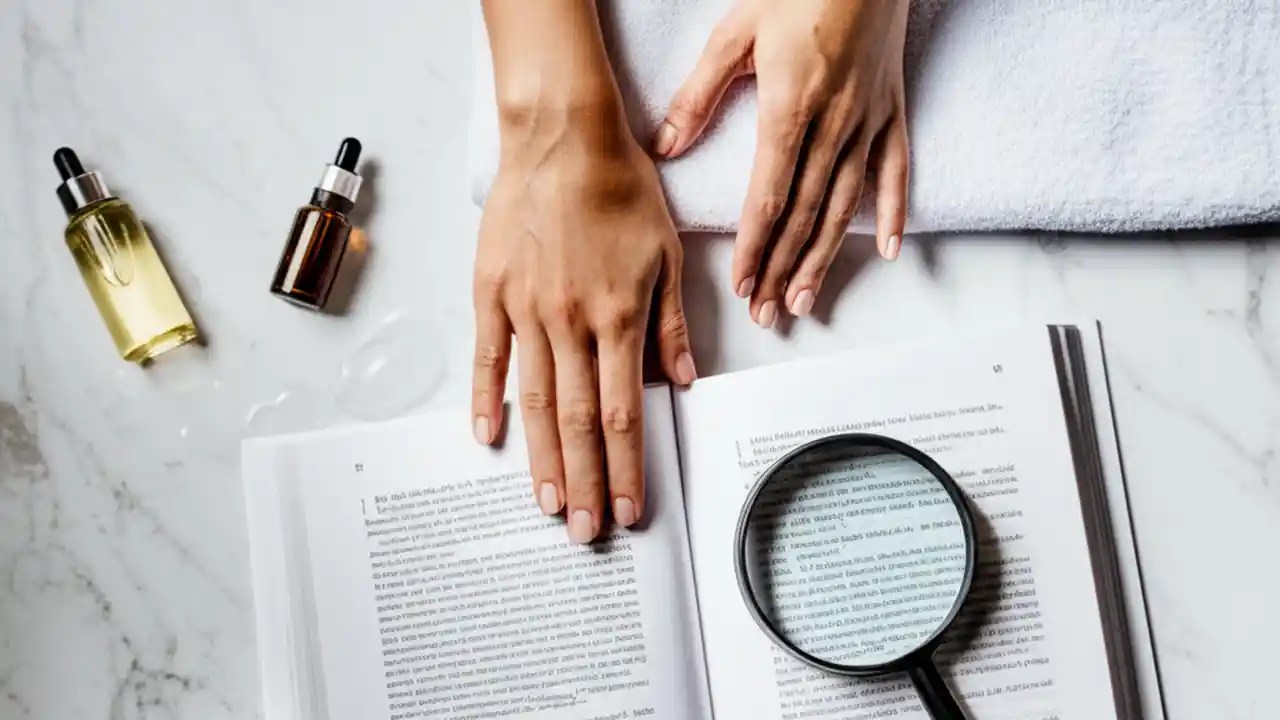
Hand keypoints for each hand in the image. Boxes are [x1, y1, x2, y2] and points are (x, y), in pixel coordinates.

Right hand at [472, 103, 694, 543]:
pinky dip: (488, 400)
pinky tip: (489, 439)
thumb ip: (672, 323)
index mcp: (619, 318)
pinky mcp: (492, 292)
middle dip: (587, 484)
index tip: (632, 510)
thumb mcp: (666, 255)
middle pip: (577, 423)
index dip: (629, 469)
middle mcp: (571, 323)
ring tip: (550, 504)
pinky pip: (488, 357)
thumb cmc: (621, 190)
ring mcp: (526, 310)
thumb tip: (682, 381)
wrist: (561, 137)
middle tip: (587, 533)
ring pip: (534, 401)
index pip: (623, 414)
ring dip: (542, 460)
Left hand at [654, 0, 910, 325]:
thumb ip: (698, 95)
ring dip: (825, 258)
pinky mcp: (892, 112)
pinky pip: (896, 172)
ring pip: (845, 205)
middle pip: (805, 214)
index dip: (755, 247)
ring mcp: (868, 122)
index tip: (741, 284)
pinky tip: (889, 250)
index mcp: (791, 109)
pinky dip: (892, 212)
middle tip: (766, 313)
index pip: (768, 197)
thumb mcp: (734, 33)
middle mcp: (834, 125)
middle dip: (782, 269)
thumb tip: (665, 146)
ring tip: (805, 298)